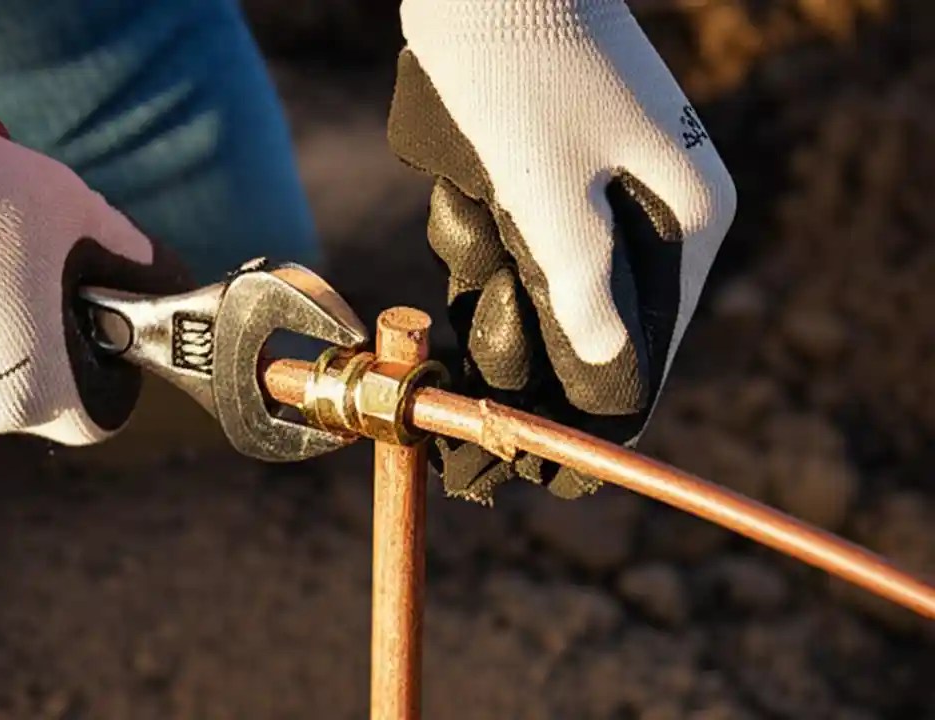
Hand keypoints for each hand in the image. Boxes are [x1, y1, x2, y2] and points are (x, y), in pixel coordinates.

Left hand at [388, 0, 736, 499]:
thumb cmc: (521, 72)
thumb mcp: (547, 192)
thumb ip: (579, 291)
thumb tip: (611, 377)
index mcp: (682, 227)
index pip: (642, 357)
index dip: (586, 424)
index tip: (530, 475)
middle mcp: (656, 220)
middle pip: (590, 335)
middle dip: (520, 371)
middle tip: (463, 431)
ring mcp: (606, 198)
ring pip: (546, 294)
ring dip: (492, 294)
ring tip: (471, 239)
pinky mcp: (555, 180)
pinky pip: (519, 249)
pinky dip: (482, 246)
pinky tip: (465, 205)